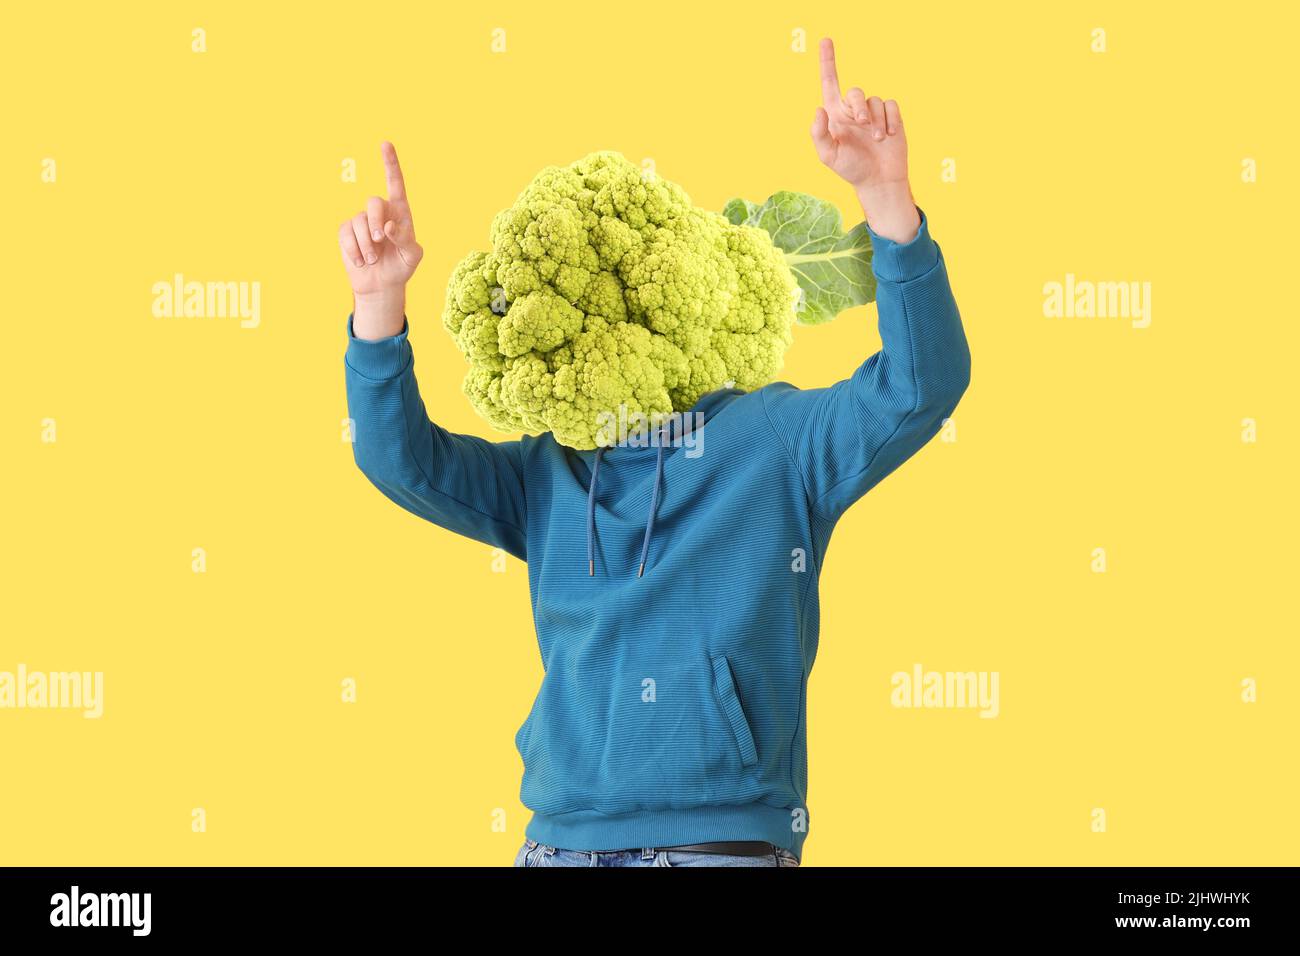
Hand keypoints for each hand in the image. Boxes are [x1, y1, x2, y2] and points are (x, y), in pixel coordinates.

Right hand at [338, 142, 422, 338]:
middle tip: (378, 240)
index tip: (385, 144)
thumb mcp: (412, 257)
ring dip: (366, 245)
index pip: (396, 184)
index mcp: (400, 212)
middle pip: (373, 202)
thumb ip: (406, 240)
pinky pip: (345, 234)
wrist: (381, 285)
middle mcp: (380, 212)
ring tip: (372, 260)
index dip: (391, 164)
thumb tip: (388, 227)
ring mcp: (361, 221)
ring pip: (358, 222)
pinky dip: (353, 251)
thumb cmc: (401, 268)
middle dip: (374, 222)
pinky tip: (360, 262)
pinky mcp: (347, 232)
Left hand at [810, 38, 919, 242]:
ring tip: (877, 139)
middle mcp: (853, 111)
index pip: (829, 83)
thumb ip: (819, 134)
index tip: (825, 40)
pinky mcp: (891, 117)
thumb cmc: (852, 169)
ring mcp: (873, 114)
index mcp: (835, 116)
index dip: (827, 62)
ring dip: (875, 120)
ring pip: (874, 100)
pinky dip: (890, 120)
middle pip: (855, 91)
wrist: (879, 180)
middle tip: (860, 123)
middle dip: (858, 106)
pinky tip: (889, 136)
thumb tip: (818, 110)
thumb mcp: (829, 156)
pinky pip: (890, 106)